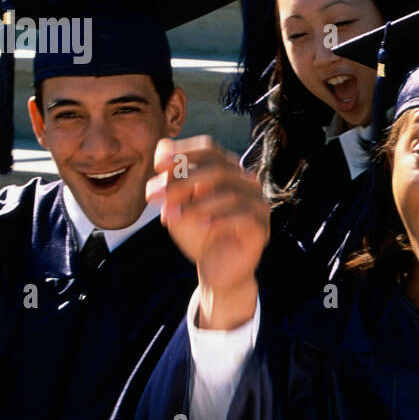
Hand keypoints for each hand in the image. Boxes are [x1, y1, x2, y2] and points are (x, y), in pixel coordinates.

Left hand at [147, 136, 269, 325]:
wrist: (216, 271)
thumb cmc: (197, 234)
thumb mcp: (177, 206)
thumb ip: (170, 184)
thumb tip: (160, 163)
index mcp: (227, 170)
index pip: (209, 148)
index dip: (183, 152)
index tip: (157, 166)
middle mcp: (246, 182)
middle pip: (217, 168)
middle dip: (183, 180)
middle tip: (157, 197)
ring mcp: (257, 203)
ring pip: (230, 192)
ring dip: (196, 204)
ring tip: (173, 217)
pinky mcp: (261, 227)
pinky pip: (244, 215)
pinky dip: (219, 219)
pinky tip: (200, 227)